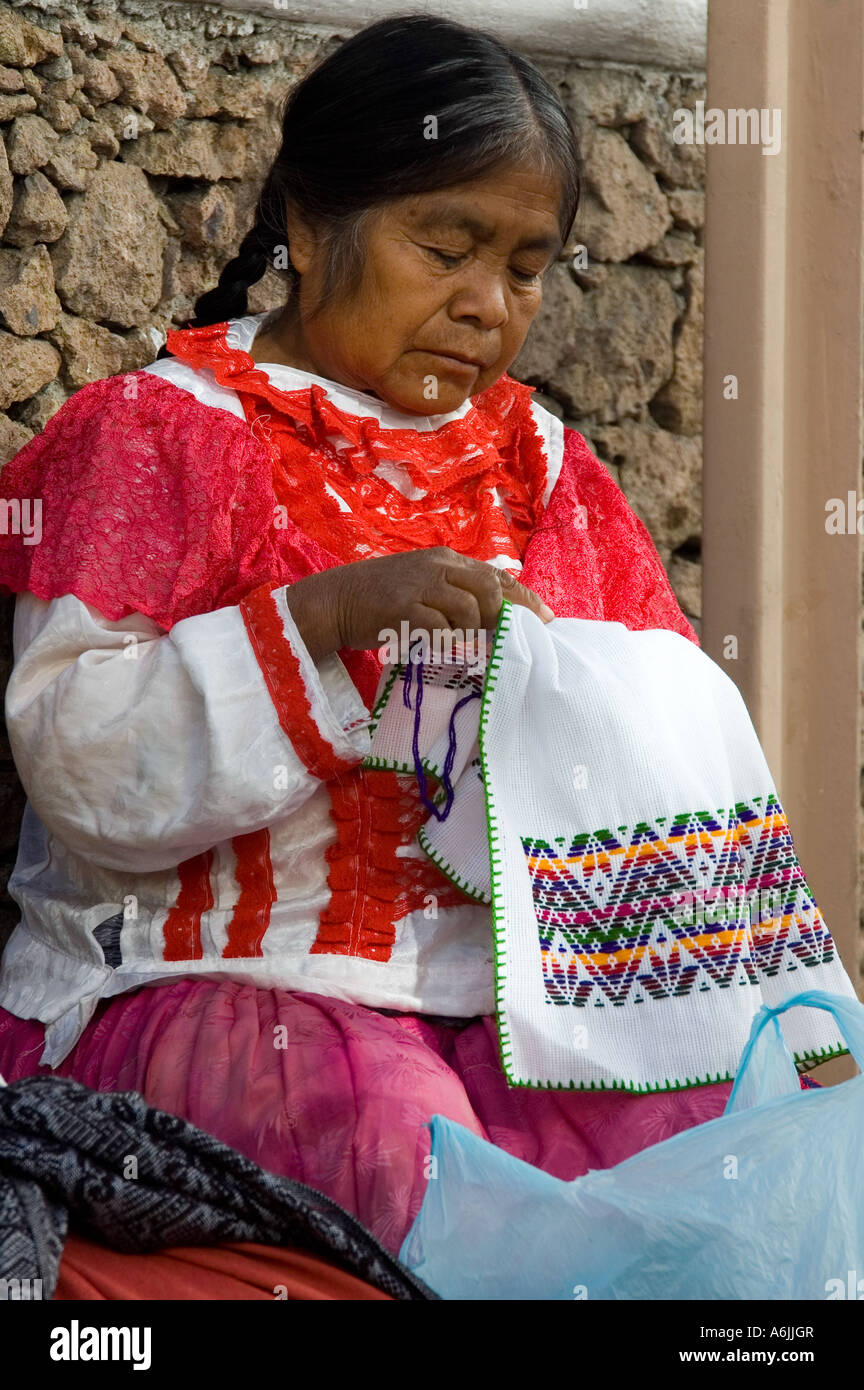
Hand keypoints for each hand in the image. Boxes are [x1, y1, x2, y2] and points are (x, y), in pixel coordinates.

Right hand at [284, 547, 553, 662]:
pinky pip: (442, 627)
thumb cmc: (381, 598)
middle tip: (510, 642)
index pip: (496, 575)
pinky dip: (452, 643)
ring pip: (469, 609)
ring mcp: (420, 586)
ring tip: (474, 650)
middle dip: (506, 618)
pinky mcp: (404, 608)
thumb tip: (494, 615)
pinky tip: (452, 652)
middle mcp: (437, 567)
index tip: (546, 618)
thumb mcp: (423, 584)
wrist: (337, 600)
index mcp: (446, 560)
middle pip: (490, 590)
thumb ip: (455, 592)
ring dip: (476, 634)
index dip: (524, 597)